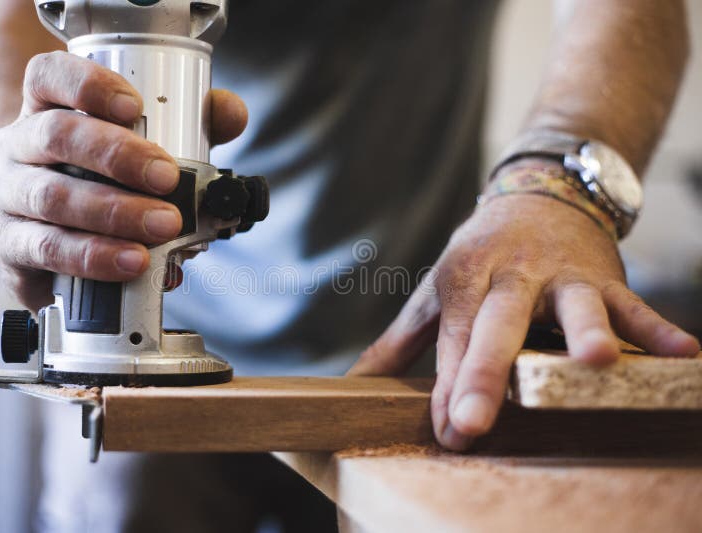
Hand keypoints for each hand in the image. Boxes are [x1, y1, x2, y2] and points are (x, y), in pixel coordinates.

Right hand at [0, 51, 246, 310]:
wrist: (42, 234)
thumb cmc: (96, 181)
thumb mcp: (138, 147)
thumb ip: (190, 125)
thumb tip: (229, 112)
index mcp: (45, 110)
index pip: (49, 77)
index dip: (87, 84)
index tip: (133, 105)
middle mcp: (16, 147)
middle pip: (55, 136)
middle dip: (118, 156)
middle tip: (168, 178)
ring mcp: (6, 197)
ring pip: (51, 197)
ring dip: (114, 213)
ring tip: (163, 225)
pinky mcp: (10, 247)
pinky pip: (46, 250)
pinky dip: (92, 256)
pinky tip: (130, 261)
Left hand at [350, 181, 700, 449]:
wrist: (538, 192)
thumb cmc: (478, 255)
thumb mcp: (435, 290)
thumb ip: (400, 341)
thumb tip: (354, 382)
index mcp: (462, 280)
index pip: (452, 340)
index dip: (447, 385)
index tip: (446, 433)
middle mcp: (508, 275)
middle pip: (496, 325)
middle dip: (484, 372)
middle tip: (471, 421)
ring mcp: (560, 275)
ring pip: (572, 304)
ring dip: (584, 331)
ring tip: (594, 362)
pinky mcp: (602, 276)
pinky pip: (631, 304)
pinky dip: (656, 328)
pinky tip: (683, 355)